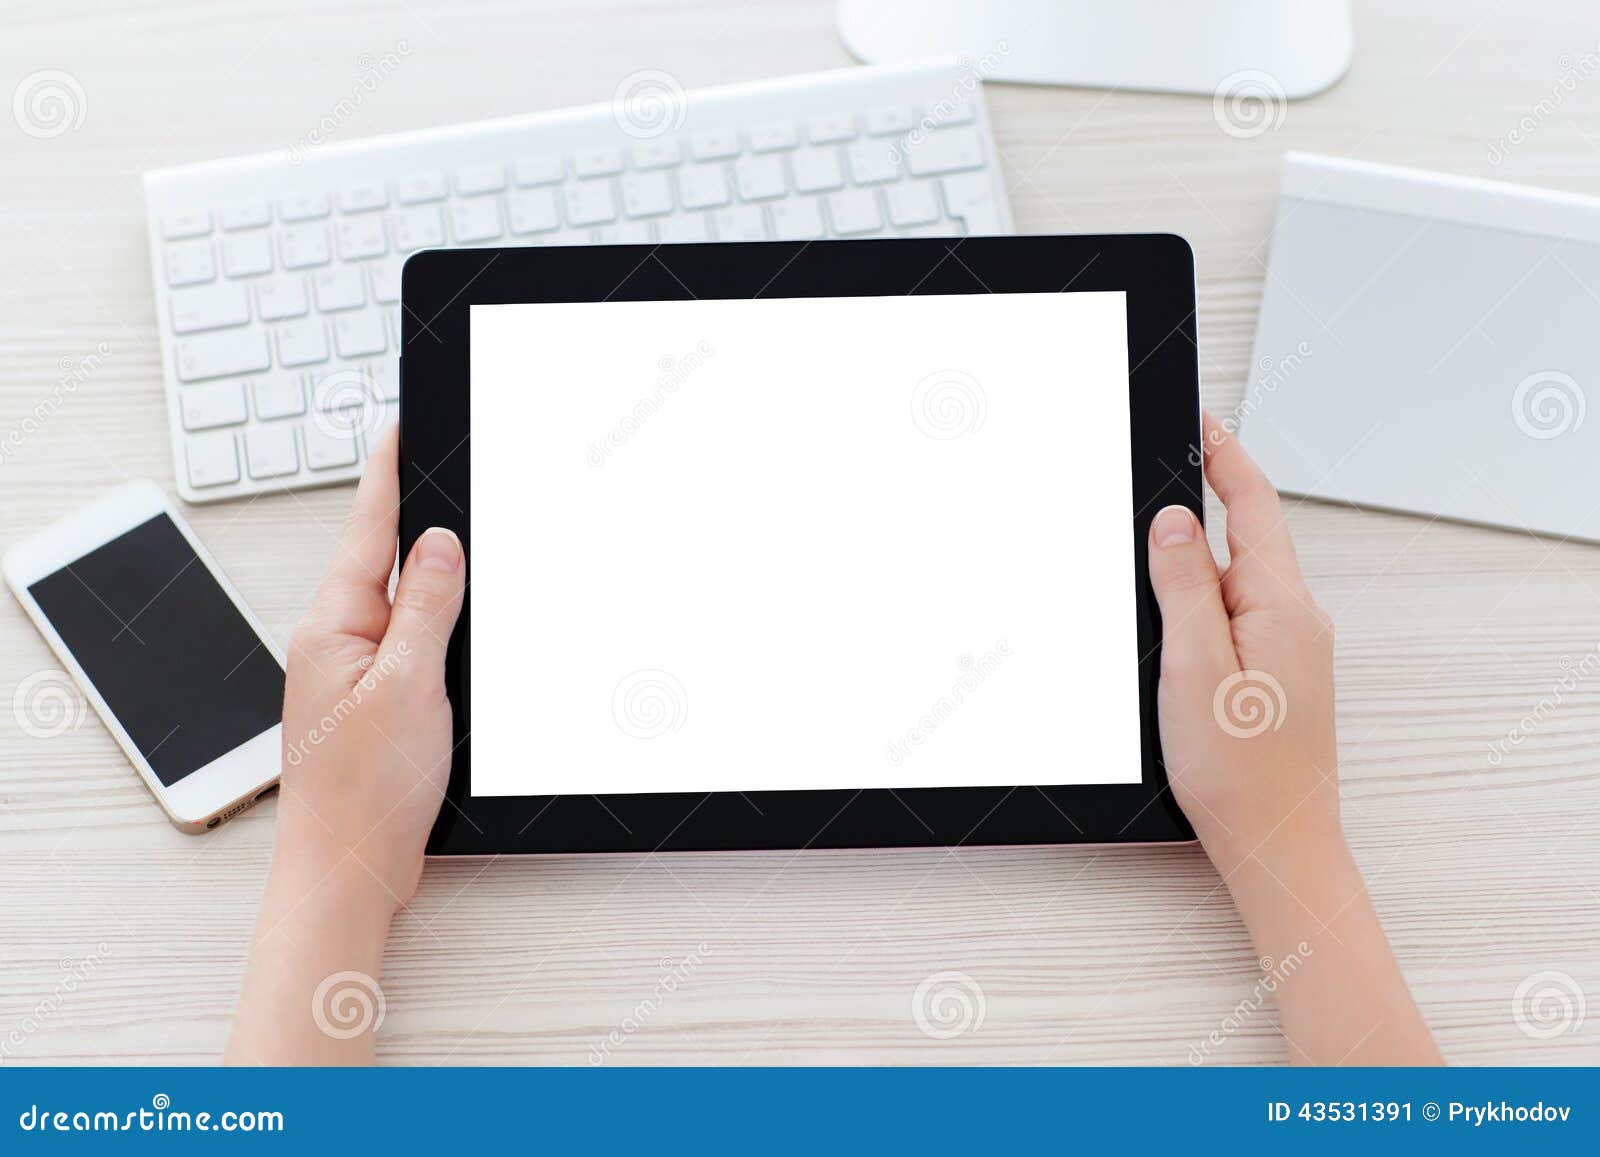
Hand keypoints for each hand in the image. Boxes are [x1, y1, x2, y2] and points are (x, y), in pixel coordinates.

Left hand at [227, 428, 463, 1064]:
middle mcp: (335, 639)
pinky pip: (404, 635)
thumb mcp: (407, 686)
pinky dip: (431, 613)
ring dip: (425, 561)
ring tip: (449, 519)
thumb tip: (439, 543)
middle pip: (382, 553)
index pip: (369, 526)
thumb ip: (425, 607)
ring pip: (397, 596)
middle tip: (431, 454)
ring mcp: (351, 670)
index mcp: (334, 624)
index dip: (389, 470)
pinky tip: (450, 611)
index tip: (401, 421)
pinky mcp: (371, 699)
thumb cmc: (365, 793)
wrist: (346, 869)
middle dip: (410, 505)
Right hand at [1147, 412, 1439, 1064]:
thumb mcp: (1196, 666)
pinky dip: (1199, 601)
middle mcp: (1294, 619)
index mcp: (1282, 605)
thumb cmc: (1240, 770)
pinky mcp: (1273, 676)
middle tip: (1160, 471)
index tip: (1199, 419)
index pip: (1252, 505)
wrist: (1277, 844)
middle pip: (1243, 537)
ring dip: (1194, 560)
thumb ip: (1185, 586)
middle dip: (1203, 501)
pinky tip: (1170, 622)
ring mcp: (1287, 649)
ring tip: (1148, 556)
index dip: (1223, 455)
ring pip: (1233, 581)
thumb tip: (1175, 519)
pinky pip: (1233, 617)